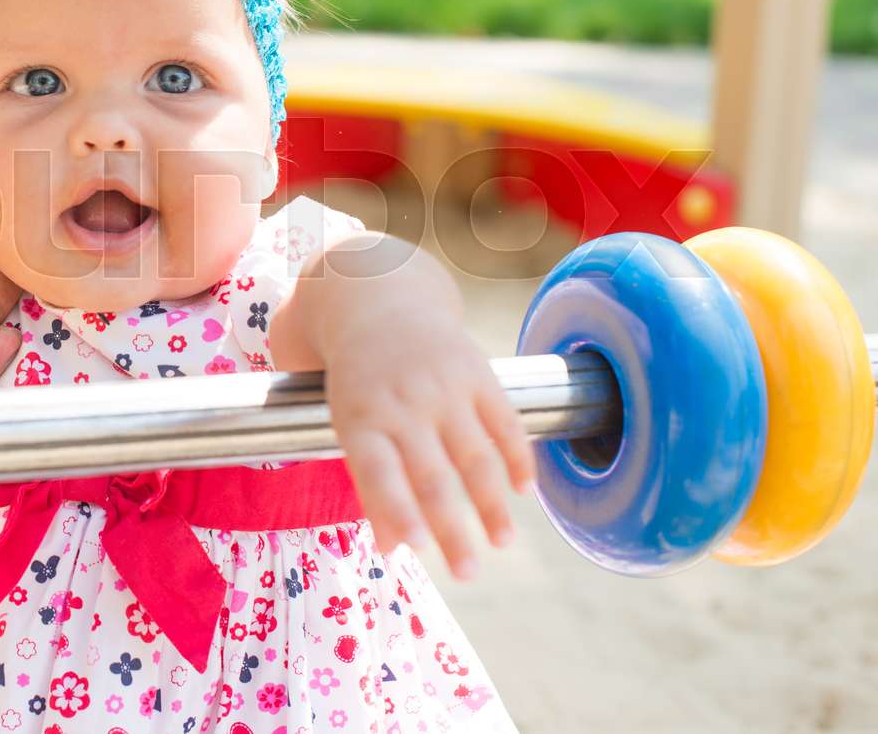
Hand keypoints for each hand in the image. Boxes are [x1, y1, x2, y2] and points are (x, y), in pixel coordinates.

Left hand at [325, 310, 534, 579]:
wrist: (378, 304)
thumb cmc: (360, 384)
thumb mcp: (349, 426)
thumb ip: (370, 485)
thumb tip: (394, 550)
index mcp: (361, 420)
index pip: (380, 474)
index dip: (399, 512)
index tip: (419, 551)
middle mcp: (403, 404)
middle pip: (432, 477)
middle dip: (453, 530)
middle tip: (469, 574)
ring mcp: (443, 387)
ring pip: (475, 455)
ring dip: (492, 504)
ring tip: (503, 544)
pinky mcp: (477, 371)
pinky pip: (503, 421)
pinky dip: (518, 457)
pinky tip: (527, 492)